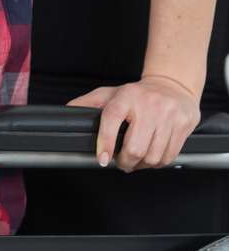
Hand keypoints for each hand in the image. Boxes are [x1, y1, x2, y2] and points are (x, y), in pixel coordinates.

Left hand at [66, 75, 202, 171]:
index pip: (112, 119)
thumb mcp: (112, 93)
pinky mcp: (182, 125)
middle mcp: (148, 105)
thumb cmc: (139, 94)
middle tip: (121, 162)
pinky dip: (157, 163)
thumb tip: (68, 111)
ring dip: (141, 165)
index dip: (105, 142)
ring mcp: (167, 115)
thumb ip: (89, 103)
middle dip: (125, 162)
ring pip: (152, 155)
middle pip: (135, 147)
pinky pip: (169, 156)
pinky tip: (151, 157)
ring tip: (136, 160)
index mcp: (127, 96)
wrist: (173, 86)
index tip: (103, 159)